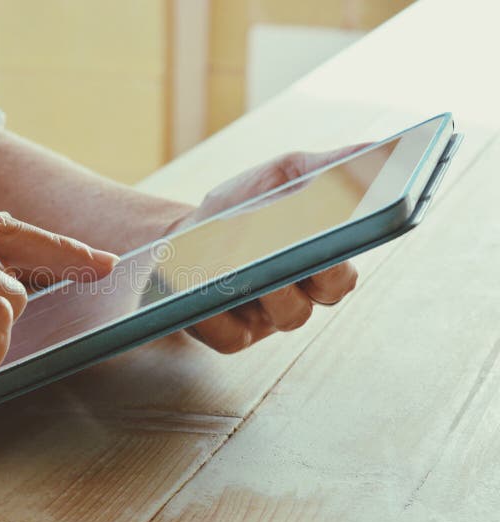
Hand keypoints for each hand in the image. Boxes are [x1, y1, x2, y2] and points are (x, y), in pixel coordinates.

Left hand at [174, 147, 362, 352]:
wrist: (182, 238)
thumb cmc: (242, 207)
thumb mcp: (282, 176)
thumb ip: (328, 167)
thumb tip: (377, 148)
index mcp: (320, 261)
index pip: (346, 269)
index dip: (345, 255)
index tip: (341, 233)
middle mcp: (300, 294)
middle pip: (326, 296)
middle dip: (319, 272)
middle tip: (302, 247)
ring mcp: (267, 319)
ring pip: (288, 315)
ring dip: (272, 288)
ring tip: (249, 261)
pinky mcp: (230, 335)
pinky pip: (230, 334)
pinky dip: (218, 314)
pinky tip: (203, 290)